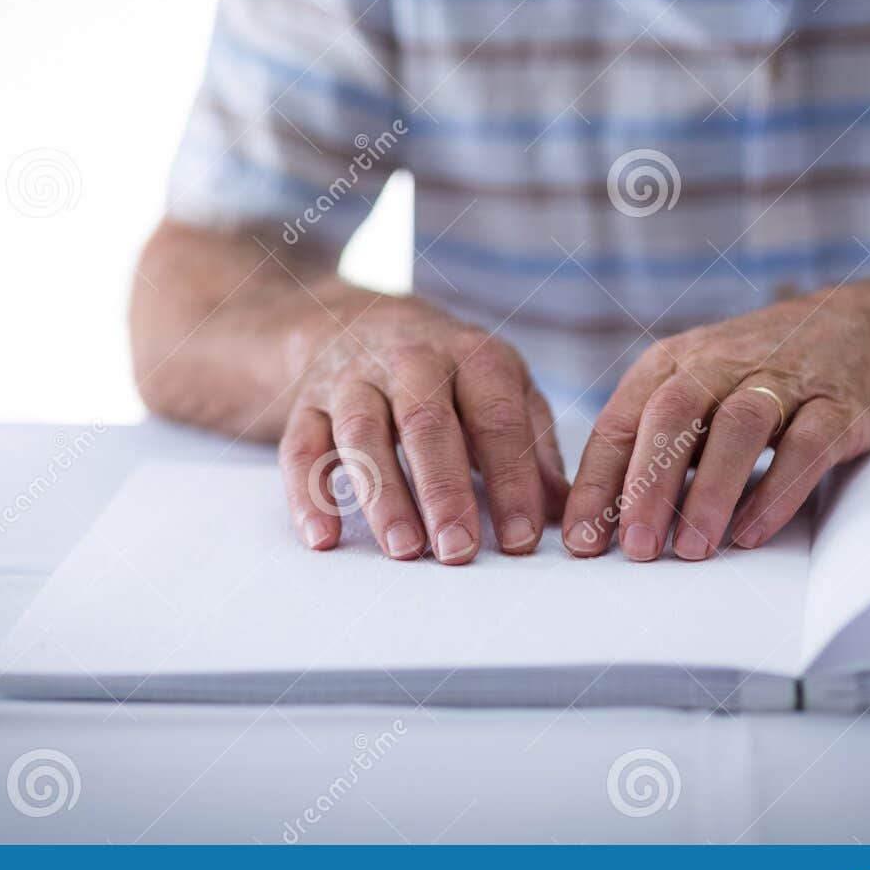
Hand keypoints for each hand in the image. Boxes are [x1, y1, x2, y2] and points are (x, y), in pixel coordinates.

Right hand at [279, 294, 568, 563]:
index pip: (497, 419)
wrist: (355, 318)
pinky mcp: (308, 402)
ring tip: (403, 549)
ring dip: (382, 494)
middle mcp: (411, 361)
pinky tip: (323, 537)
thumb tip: (567, 512)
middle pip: (426, 422)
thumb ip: (534, 448)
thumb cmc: (448, 371)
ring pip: (363, 433)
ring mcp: (353, 379)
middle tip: (459, 551)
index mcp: (474, 357)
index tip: (521, 539)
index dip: (512, 480)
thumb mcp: (503, 390)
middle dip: (444, 491)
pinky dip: (307, 493)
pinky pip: (301, 446)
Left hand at [561, 287, 869, 559]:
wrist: (857, 328)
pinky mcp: (836, 405)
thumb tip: (598, 521)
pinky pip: (806, 446)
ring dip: (711, 491)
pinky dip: (778, 490)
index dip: (596, 483)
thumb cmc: (752, 377)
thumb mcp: (691, 393)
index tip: (581, 539)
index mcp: (670, 365)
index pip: (619, 422)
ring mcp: (781, 382)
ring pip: (738, 427)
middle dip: (648, 485)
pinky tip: (751, 531)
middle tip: (636, 548)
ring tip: (693, 549)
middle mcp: (719, 365)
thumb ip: (650, 446)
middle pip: (672, 416)